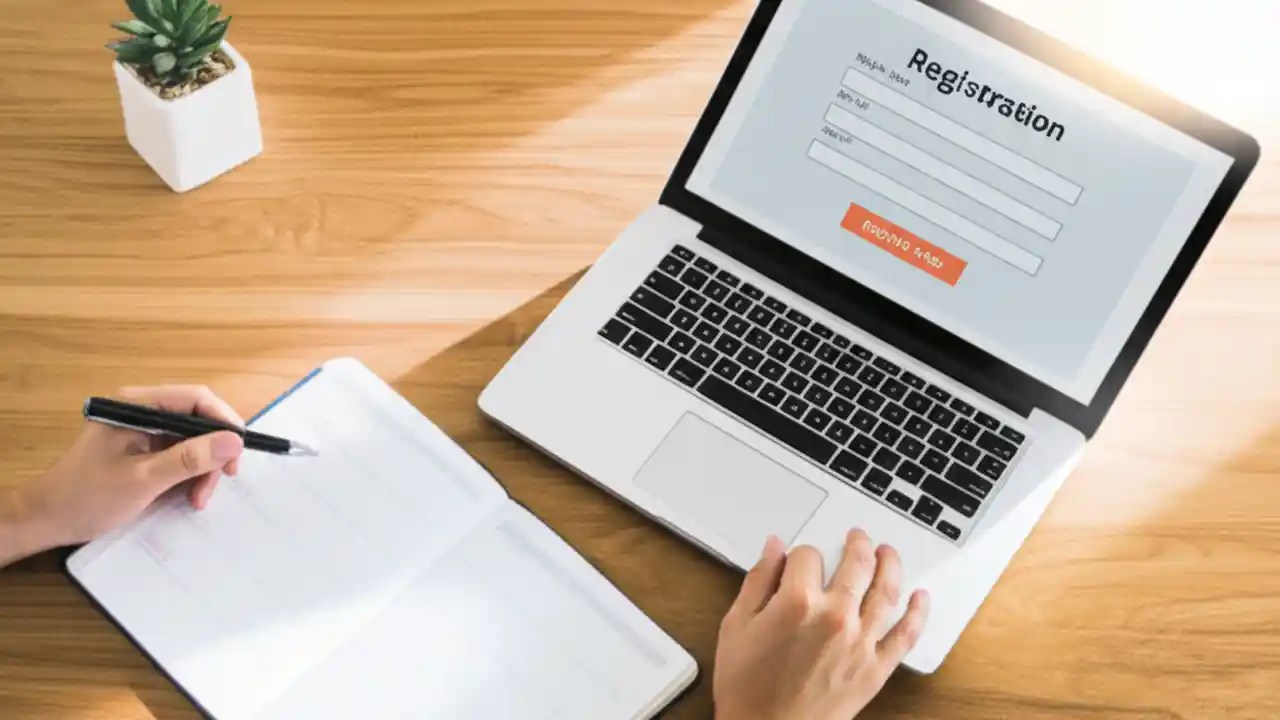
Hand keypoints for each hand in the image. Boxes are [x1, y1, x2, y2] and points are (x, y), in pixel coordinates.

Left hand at [2, 385, 245, 561]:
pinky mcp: (143, 449)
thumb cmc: (88, 497)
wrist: (46, 521)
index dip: (224, 422)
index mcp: (136, 405)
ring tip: (196, 500)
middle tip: (218, 484)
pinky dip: (189, 475)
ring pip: (193, 440)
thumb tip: (235, 442)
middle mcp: (141, 410)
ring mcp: (142, 429)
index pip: (195, 399)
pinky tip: (186, 496)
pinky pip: (179, 454)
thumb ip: (190, 459)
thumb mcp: (144, 480)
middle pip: (197, 420)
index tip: (238, 454)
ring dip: (202, 469)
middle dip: (213, 453)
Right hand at [713, 530, 929, 719]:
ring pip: (887, 590)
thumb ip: (758, 580)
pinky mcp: (875, 669)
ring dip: (891, 564)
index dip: (801, 554)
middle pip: (856, 564)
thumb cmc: (747, 687)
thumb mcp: (737, 625)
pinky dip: (917, 612)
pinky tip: (920, 597)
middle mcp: (834, 617)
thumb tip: (773, 547)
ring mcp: (860, 643)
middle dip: (857, 543)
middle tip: (858, 537)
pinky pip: (906, 635)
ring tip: (888, 553)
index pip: (808, 555)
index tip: (798, 561)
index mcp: (797, 603)